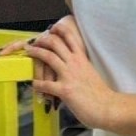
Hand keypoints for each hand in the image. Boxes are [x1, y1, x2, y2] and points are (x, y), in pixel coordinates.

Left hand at [1, 16, 116, 129]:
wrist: (107, 107)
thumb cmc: (100, 93)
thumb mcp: (90, 73)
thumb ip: (79, 67)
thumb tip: (70, 68)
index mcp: (82, 58)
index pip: (70, 37)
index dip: (59, 30)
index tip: (51, 29)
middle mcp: (74, 63)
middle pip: (55, 43)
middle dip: (42, 40)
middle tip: (35, 42)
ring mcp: (69, 75)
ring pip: (48, 56)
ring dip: (36, 53)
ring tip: (28, 52)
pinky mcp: (64, 89)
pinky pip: (45, 84)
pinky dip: (36, 83)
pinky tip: (32, 84)